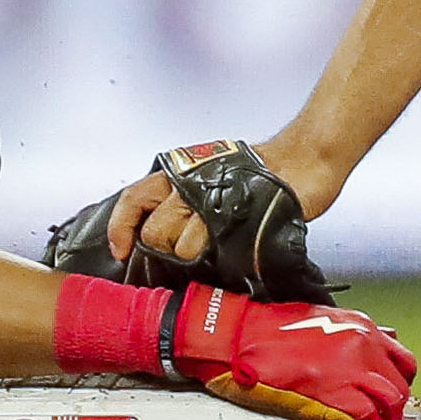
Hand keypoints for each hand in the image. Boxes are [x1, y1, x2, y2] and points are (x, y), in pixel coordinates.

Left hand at [103, 132, 341, 267]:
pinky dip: (218, 257)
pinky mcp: (232, 219)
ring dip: (195, 255)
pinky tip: (232, 245)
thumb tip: (158, 234)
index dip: (121, 228)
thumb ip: (181, 200)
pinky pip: (212, 250)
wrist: (300, 162)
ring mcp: (209, 201)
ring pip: (181, 246)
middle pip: (154, 233)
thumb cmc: (255, 173)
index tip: (121, 250)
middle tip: (187, 247)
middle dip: (166, 249)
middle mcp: (187, 183)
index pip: (132, 199)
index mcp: (177, 172)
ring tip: (218, 241)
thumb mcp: (208, 177)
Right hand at [165, 285, 418, 419]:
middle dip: (391, 410)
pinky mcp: (337, 394)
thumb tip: (362, 359)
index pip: (403, 363)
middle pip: (400, 388)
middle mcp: (366, 345)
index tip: (383, 399)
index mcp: (362, 327)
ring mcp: (354, 369)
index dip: (395, 385)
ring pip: (392, 406)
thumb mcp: (317, 320)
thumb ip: (346, 338)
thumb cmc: (267, 329)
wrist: (237, 336)